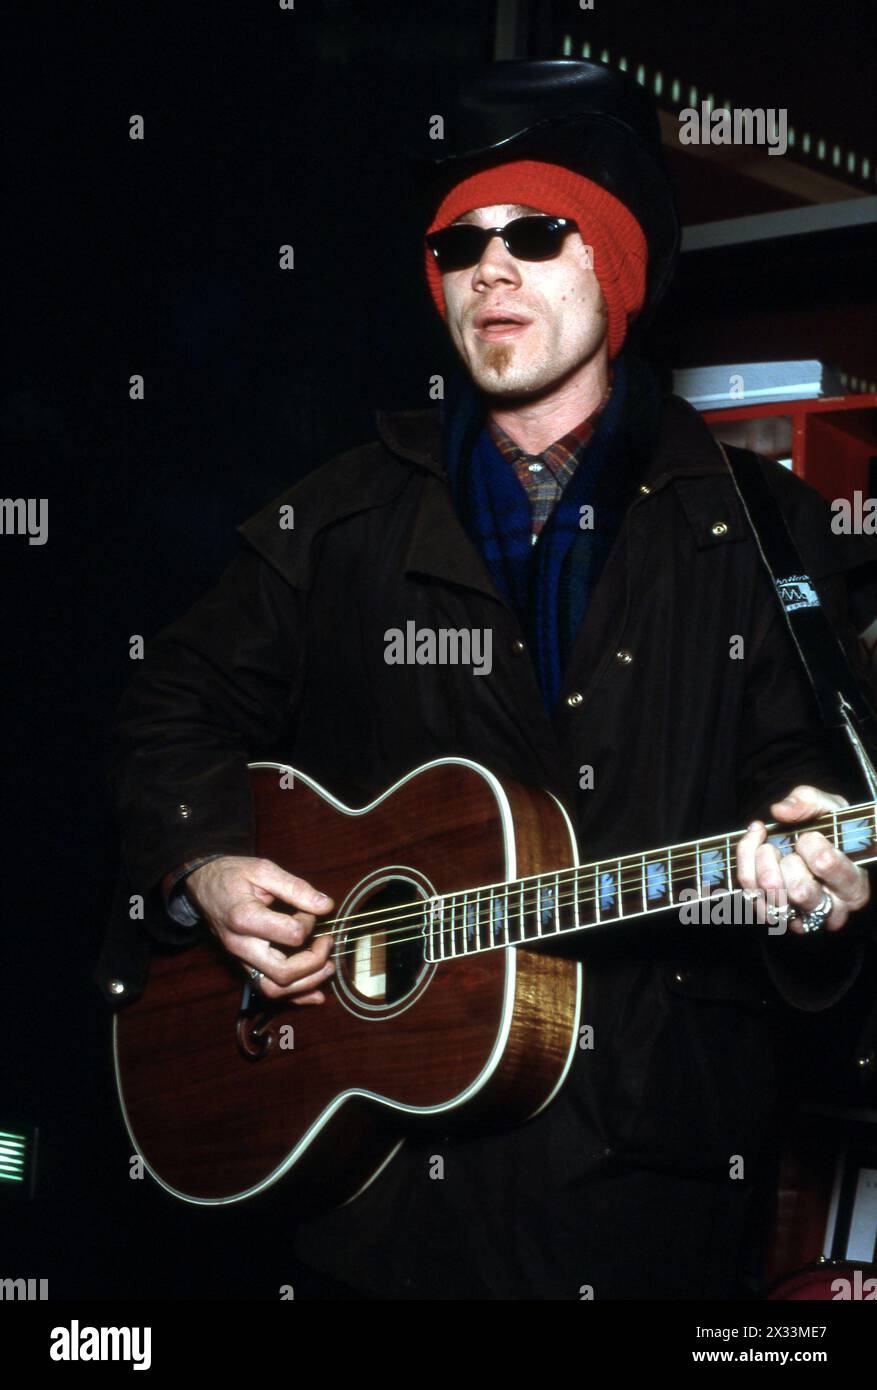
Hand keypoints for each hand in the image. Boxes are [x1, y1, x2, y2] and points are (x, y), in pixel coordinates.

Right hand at [185, 856, 334, 1002]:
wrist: (203, 885)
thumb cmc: (232, 875)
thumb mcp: (263, 870)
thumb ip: (296, 888)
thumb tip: (326, 906)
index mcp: (245, 919)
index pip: (291, 936)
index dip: (308, 923)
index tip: (308, 910)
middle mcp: (241, 946)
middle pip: (283, 973)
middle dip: (314, 962)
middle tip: (327, 942)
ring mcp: (241, 959)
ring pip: (274, 990)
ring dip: (307, 984)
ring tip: (327, 967)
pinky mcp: (245, 965)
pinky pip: (267, 990)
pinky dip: (294, 997)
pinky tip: (315, 995)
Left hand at [736, 784, 870, 933]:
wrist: (810, 847)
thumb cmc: (826, 831)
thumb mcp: (826, 807)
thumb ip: (808, 801)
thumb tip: (780, 811)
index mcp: (853, 887)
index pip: (827, 866)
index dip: (811, 845)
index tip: (808, 836)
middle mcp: (829, 910)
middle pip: (799, 890)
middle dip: (786, 858)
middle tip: (790, 845)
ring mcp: (798, 918)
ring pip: (770, 893)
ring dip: (763, 860)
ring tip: (771, 846)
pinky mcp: (771, 915)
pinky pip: (749, 892)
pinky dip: (745, 862)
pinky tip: (754, 845)